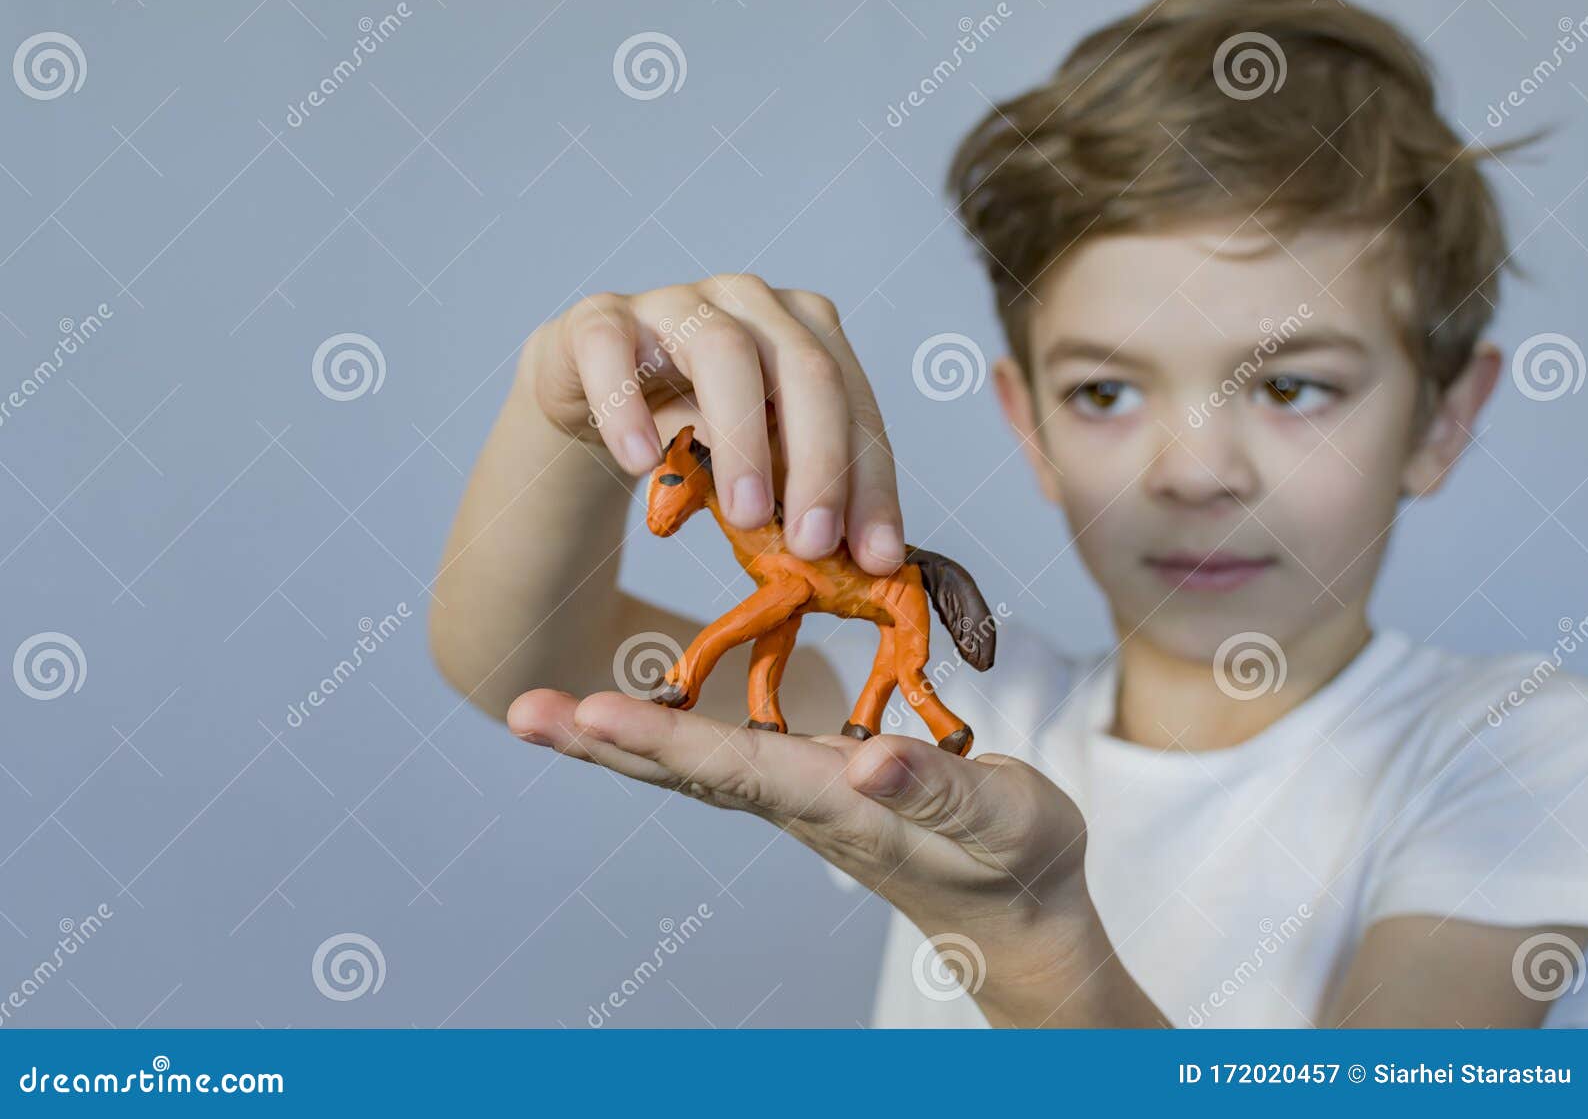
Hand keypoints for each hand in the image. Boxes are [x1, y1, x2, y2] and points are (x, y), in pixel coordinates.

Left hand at [507, 686, 1101, 996]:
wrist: (1019, 919)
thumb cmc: (1020, 861)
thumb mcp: (1004, 816)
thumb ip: (937, 788)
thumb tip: (869, 762)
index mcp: (838, 804)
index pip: (733, 766)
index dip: (661, 739)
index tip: (588, 714)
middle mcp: (800, 803)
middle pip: (683, 771)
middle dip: (602, 742)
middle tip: (521, 712)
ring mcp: (798, 801)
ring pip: (692, 767)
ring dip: (619, 741)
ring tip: (550, 714)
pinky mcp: (810, 793)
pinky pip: (720, 761)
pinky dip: (667, 738)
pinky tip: (633, 724)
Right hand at [521, 275, 906, 573]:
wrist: (593, 389)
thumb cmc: (692, 422)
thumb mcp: (756, 461)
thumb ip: (799, 497)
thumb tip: (859, 565)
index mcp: (807, 331)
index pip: (855, 407)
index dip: (871, 483)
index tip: (876, 557)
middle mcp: (751, 302)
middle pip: (805, 370)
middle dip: (820, 463)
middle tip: (813, 544)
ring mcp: (676, 303)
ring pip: (722, 351)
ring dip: (742, 440)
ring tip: (746, 517)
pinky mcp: (601, 319)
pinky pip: (614, 350)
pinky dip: (629, 407)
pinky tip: (640, 462)